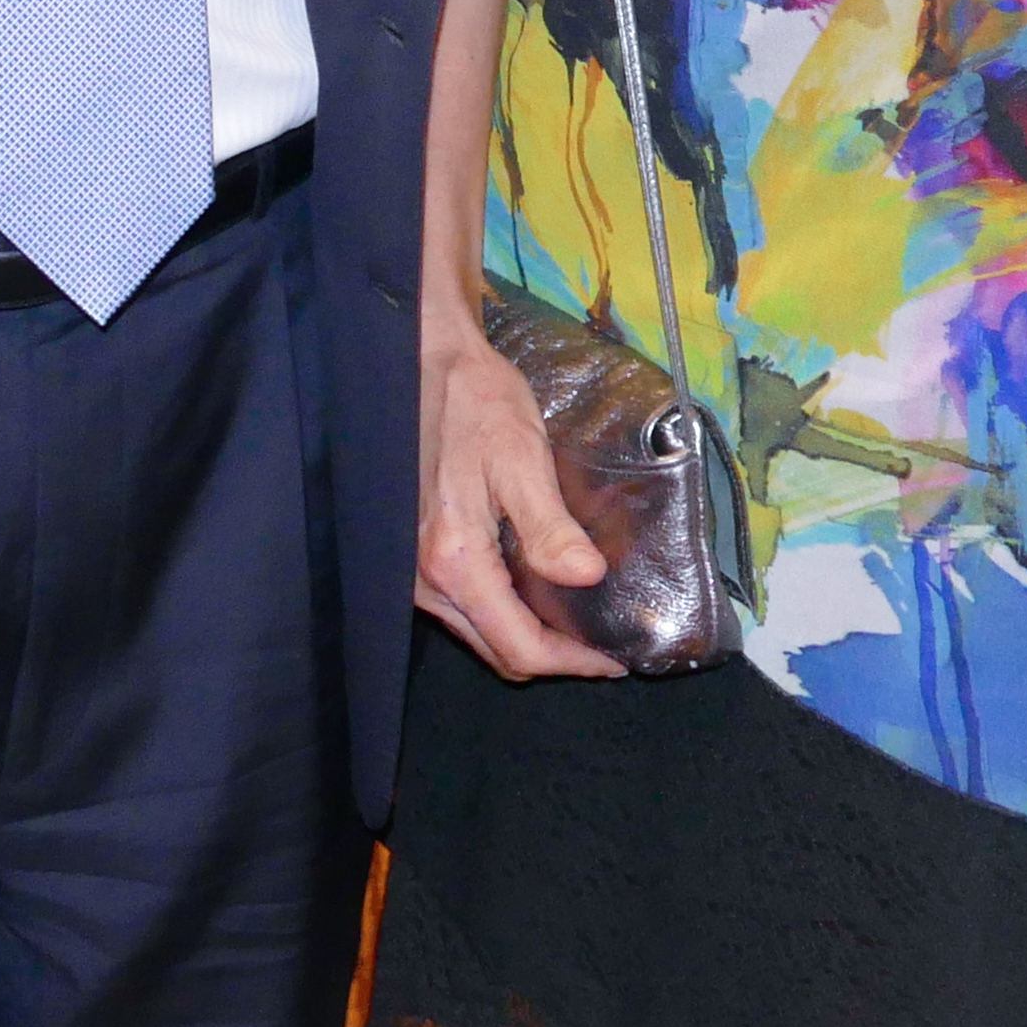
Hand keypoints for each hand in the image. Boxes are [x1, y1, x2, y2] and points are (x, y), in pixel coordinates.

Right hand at [413, 314, 621, 681]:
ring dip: (528, 636)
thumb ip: (549, 526)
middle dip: (553, 656)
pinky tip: (537, 590)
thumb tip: (588, 577)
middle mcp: (424, 580)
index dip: (572, 663)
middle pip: (496, 650)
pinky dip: (504, 612)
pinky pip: (464, 608)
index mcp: (454, 559)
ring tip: (578, 620)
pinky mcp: (414, 556)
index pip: (517, 645)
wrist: (421, 364)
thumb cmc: (474, 402)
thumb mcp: (521, 457)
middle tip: (603, 642)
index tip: (614, 658)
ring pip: (478, 633)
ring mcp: (413, 573)